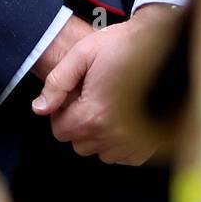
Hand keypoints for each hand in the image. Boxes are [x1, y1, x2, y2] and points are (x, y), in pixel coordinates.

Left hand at [31, 6, 172, 161]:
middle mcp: (115, 134)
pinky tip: (123, 118)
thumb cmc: (121, 45)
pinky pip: (124, 157)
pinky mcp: (149, 144)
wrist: (160, 44)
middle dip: (79, 123)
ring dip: (99, 135)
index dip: (61, 112)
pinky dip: (119, 142)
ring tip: (108, 106)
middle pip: (79, 144)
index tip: (73, 95)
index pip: (60, 131)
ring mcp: (135, 142)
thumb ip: (57, 82)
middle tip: (90, 98)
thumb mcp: (82, 54)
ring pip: (101, 152)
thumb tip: (40, 109)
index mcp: (95, 112)